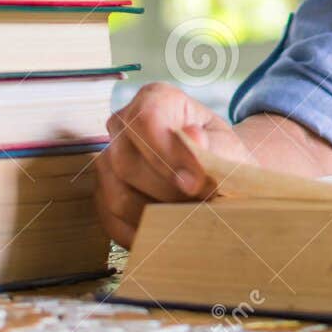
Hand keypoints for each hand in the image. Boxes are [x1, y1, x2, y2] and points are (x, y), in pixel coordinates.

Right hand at [95, 82, 254, 247]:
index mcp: (154, 100)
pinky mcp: (103, 194)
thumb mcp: (228, 149)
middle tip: (199, 204)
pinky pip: (113, 222)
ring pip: (118, 197)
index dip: (168, 155)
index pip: (146, 122)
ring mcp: (107, 160)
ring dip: (158, 215)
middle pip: (127, 163)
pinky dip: (145, 232)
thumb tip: (192, 137)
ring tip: (189, 216)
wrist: (214, 176)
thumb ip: (214, 146)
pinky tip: (171, 229)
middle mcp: (123, 124)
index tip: (196, 183)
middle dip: (167, 192)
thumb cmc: (221, 157)